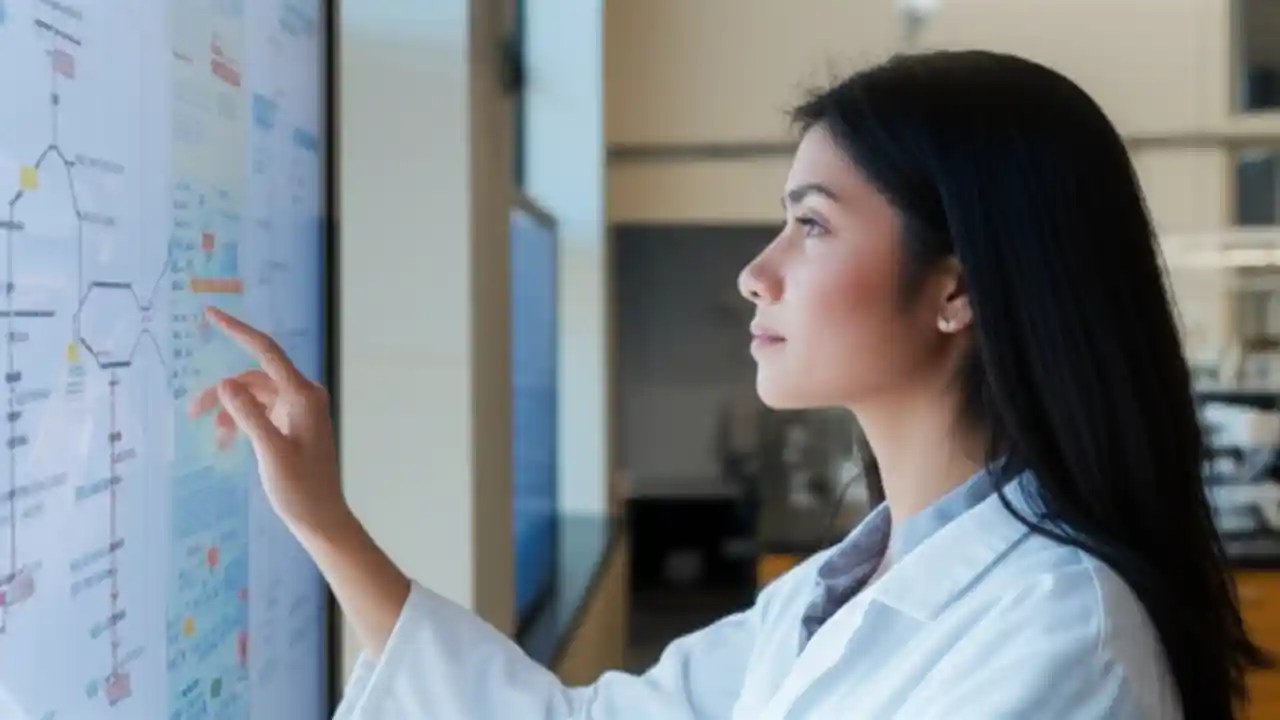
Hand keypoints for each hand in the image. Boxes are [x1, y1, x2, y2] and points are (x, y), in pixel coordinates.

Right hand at [188, 306, 347, 532]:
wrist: (320, 516)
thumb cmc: (299, 488)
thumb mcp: (269, 451)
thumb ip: (248, 415)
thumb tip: (226, 382)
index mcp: (303, 396)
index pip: (266, 352)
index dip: (237, 330)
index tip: (211, 314)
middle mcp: (304, 396)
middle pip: (254, 376)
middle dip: (222, 391)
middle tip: (192, 410)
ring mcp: (300, 409)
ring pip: (254, 394)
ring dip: (230, 409)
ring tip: (212, 434)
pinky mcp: (294, 423)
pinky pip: (261, 410)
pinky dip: (241, 420)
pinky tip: (226, 440)